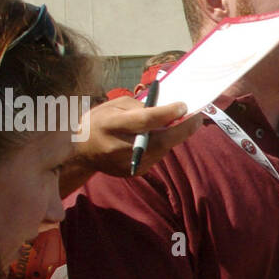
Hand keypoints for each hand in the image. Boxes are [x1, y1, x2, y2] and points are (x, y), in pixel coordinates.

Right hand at [73, 96, 196, 179]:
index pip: (144, 120)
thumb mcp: (114, 106)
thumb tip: (167, 109)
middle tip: (197, 118)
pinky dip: (163, 145)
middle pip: (159, 141)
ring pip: (161, 150)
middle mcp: (119, 147)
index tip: (184, 105)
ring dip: (174, 137)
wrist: (81, 152)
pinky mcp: (135, 172)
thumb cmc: (99, 121)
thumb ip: (140, 106)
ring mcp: (128, 164)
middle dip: (182, 130)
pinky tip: (164, 136)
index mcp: (111, 125)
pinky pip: (156, 157)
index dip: (166, 113)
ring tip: (183, 123)